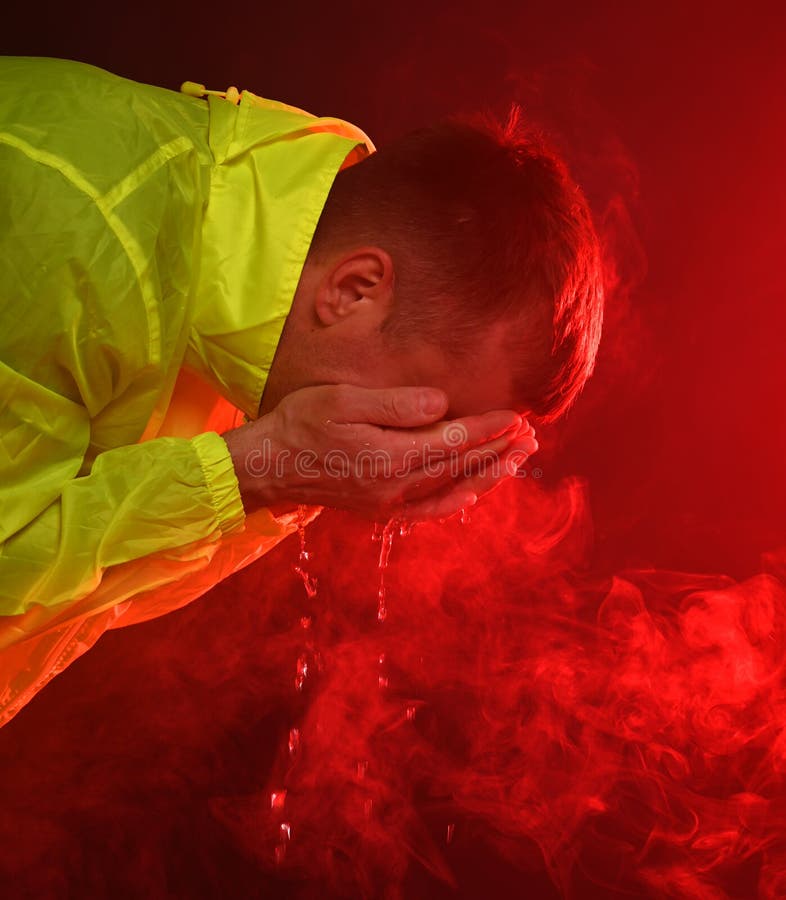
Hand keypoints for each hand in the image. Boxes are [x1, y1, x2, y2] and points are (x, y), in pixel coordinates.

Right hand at [221, 384, 537, 520]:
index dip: (488, 428)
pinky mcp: (382, 510)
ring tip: (515, 460)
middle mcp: (397, 485)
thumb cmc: (303, 424)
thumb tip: (441, 406)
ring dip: (488, 475)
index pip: (455, 440)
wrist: (270, 466)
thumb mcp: (345, 400)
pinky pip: (432, 509)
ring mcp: (390, 503)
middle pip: (461, 467)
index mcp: (391, 455)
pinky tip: (474, 492)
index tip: (517, 417)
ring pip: (453, 490)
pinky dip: (459, 500)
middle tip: (530, 437)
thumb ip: (396, 404)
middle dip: (498, 450)